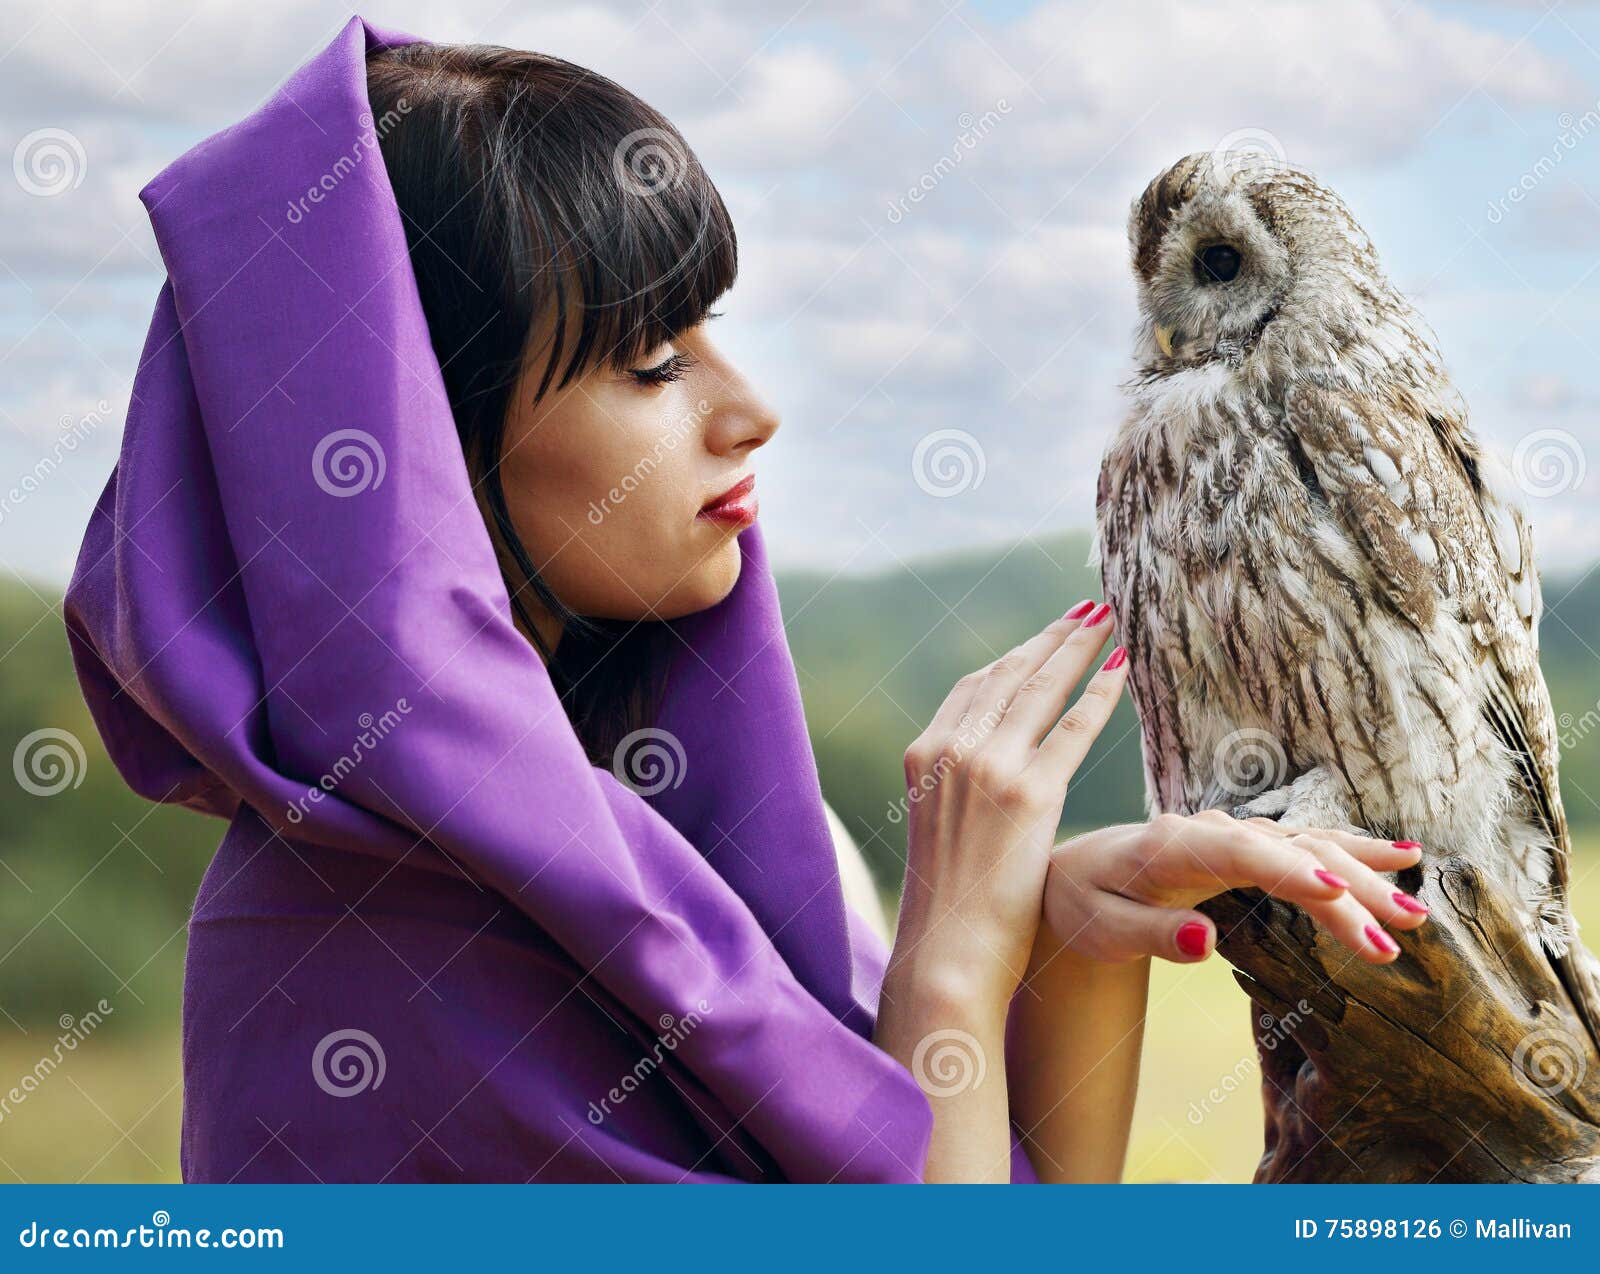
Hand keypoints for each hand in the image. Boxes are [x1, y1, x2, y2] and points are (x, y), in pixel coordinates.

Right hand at [889, 600, 1126, 1004]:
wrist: (945, 952)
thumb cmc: (948, 909)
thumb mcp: (940, 832)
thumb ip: (963, 794)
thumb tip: (993, 788)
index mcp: (923, 756)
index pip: (975, 687)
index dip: (1016, 655)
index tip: (1046, 637)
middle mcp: (951, 751)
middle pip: (1010, 673)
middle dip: (1052, 638)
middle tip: (1089, 612)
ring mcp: (988, 768)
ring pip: (1042, 688)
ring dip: (1079, 649)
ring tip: (1110, 623)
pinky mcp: (1028, 794)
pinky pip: (1073, 728)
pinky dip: (1100, 693)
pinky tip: (1122, 671)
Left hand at [1043, 811, 1428, 964]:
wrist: (1068, 874)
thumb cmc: (1080, 905)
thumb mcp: (1099, 929)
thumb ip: (1148, 935)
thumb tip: (1205, 942)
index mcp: (1169, 846)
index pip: (1239, 853)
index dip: (1289, 870)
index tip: (1335, 893)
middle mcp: (1208, 830)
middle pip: (1288, 851)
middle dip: (1347, 889)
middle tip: (1400, 934)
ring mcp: (1232, 835)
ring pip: (1307, 845)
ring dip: (1363, 874)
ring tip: (1415, 911)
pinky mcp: (1247, 846)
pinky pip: (1306, 844)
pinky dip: (1354, 851)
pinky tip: (1402, 858)